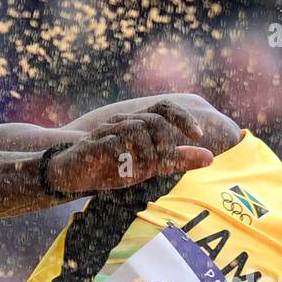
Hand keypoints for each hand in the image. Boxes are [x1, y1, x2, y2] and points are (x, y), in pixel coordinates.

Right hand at [47, 99, 215, 192]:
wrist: (71, 174)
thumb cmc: (112, 167)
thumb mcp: (150, 166)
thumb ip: (177, 159)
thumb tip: (210, 157)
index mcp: (138, 122)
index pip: (165, 107)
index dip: (183, 117)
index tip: (199, 135)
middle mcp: (123, 121)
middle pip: (154, 120)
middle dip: (165, 144)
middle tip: (163, 165)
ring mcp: (106, 131)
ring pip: (135, 130)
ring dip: (146, 153)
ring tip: (144, 172)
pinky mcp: (92, 146)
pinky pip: (114, 145)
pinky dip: (126, 160)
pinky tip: (128, 174)